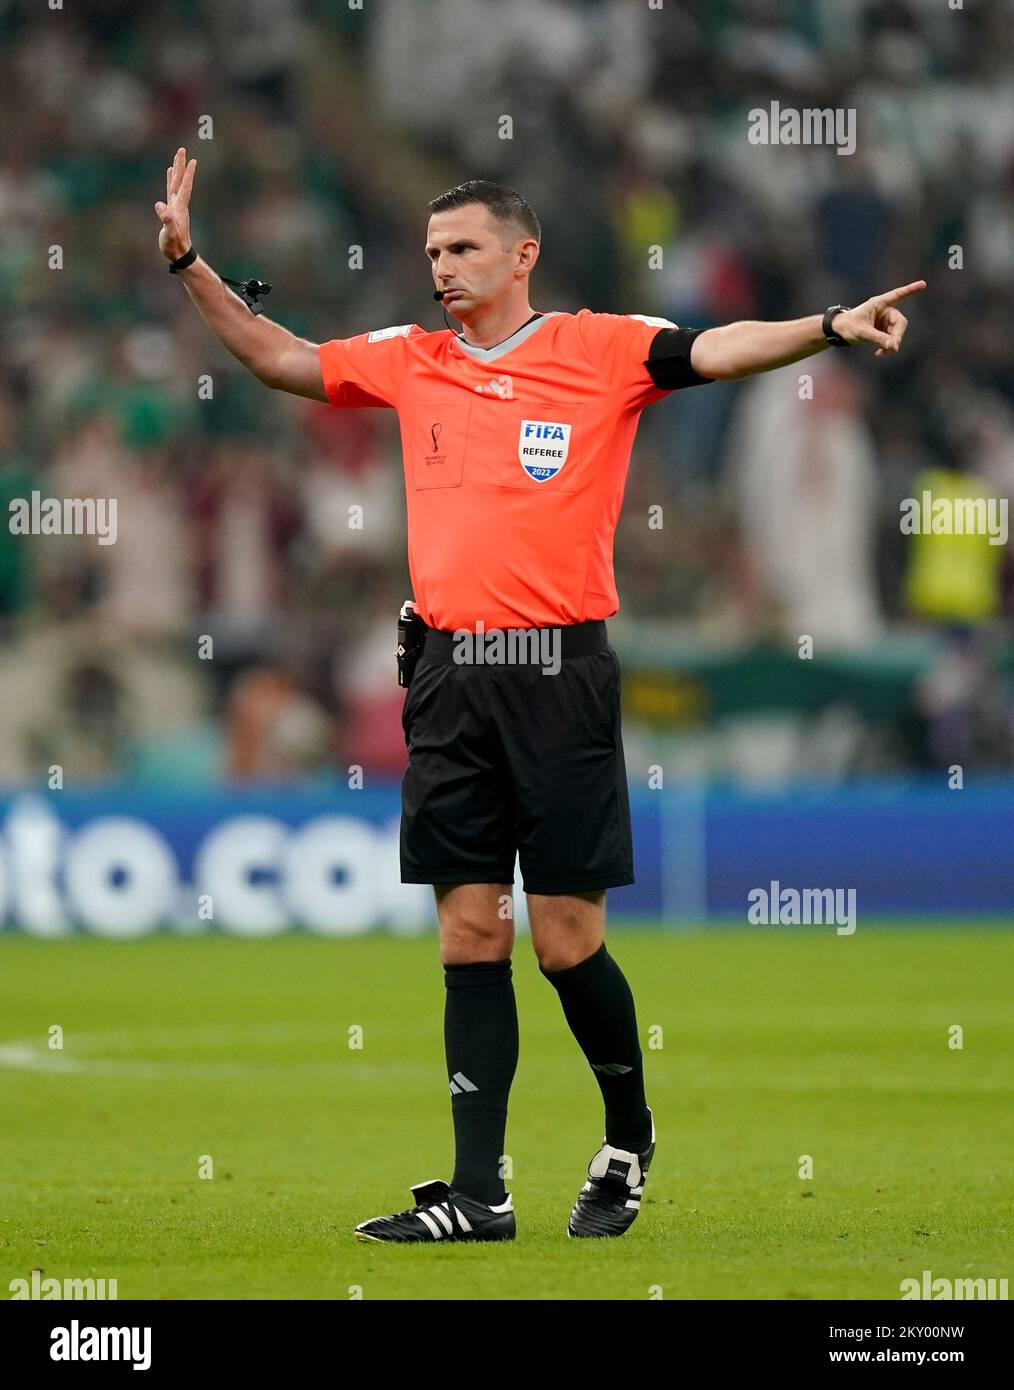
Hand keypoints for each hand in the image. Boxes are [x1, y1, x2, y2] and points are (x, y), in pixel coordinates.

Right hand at [154, 146, 196, 261]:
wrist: (179, 254)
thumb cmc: (174, 245)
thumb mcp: (169, 232)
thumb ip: (166, 219)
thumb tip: (159, 205)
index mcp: (179, 207)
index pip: (184, 186)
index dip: (188, 174)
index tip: (192, 159)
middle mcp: (179, 204)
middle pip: (180, 181)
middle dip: (181, 166)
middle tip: (182, 150)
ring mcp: (175, 207)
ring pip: (175, 185)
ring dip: (176, 173)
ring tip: (176, 161)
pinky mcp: (171, 212)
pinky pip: (170, 193)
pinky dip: (170, 183)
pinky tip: (170, 178)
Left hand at [832, 281, 925, 357]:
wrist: (840, 331)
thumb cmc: (848, 326)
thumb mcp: (862, 332)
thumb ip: (877, 338)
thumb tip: (893, 346)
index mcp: (879, 303)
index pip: (897, 295)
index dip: (910, 290)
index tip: (923, 284)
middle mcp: (885, 310)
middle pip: (900, 323)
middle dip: (897, 336)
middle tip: (891, 349)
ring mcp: (885, 320)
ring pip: (896, 333)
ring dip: (891, 344)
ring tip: (881, 353)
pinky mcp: (884, 330)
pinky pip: (891, 339)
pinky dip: (887, 347)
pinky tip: (879, 353)